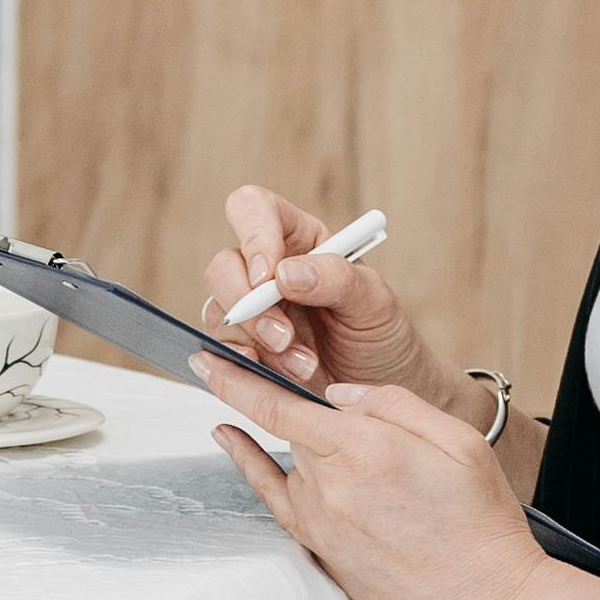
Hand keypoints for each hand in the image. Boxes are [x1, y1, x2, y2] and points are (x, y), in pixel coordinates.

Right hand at [202, 188, 439, 405]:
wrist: (378, 390)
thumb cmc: (378, 336)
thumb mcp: (375, 302)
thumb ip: (337, 279)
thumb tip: (285, 273)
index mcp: (300, 239)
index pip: (254, 209)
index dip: (253, 235)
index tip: (268, 277)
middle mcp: (267, 270)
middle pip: (224, 266)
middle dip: (248, 305)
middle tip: (283, 336)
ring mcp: (250, 310)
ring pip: (220, 311)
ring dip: (258, 342)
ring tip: (303, 365)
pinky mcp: (244, 347)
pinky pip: (223, 348)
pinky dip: (246, 363)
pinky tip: (276, 374)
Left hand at [213, 370, 560, 599]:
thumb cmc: (481, 525)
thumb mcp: (459, 443)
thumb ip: (394, 404)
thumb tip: (339, 394)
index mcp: (365, 449)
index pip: (277, 404)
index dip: (236, 377)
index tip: (205, 356)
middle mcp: (330, 485)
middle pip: (297, 427)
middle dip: (314, 413)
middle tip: (373, 434)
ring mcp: (320, 521)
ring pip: (297, 460)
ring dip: (317, 448)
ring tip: (379, 476)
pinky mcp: (320, 549)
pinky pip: (273, 497)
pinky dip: (249, 464)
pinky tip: (231, 440)